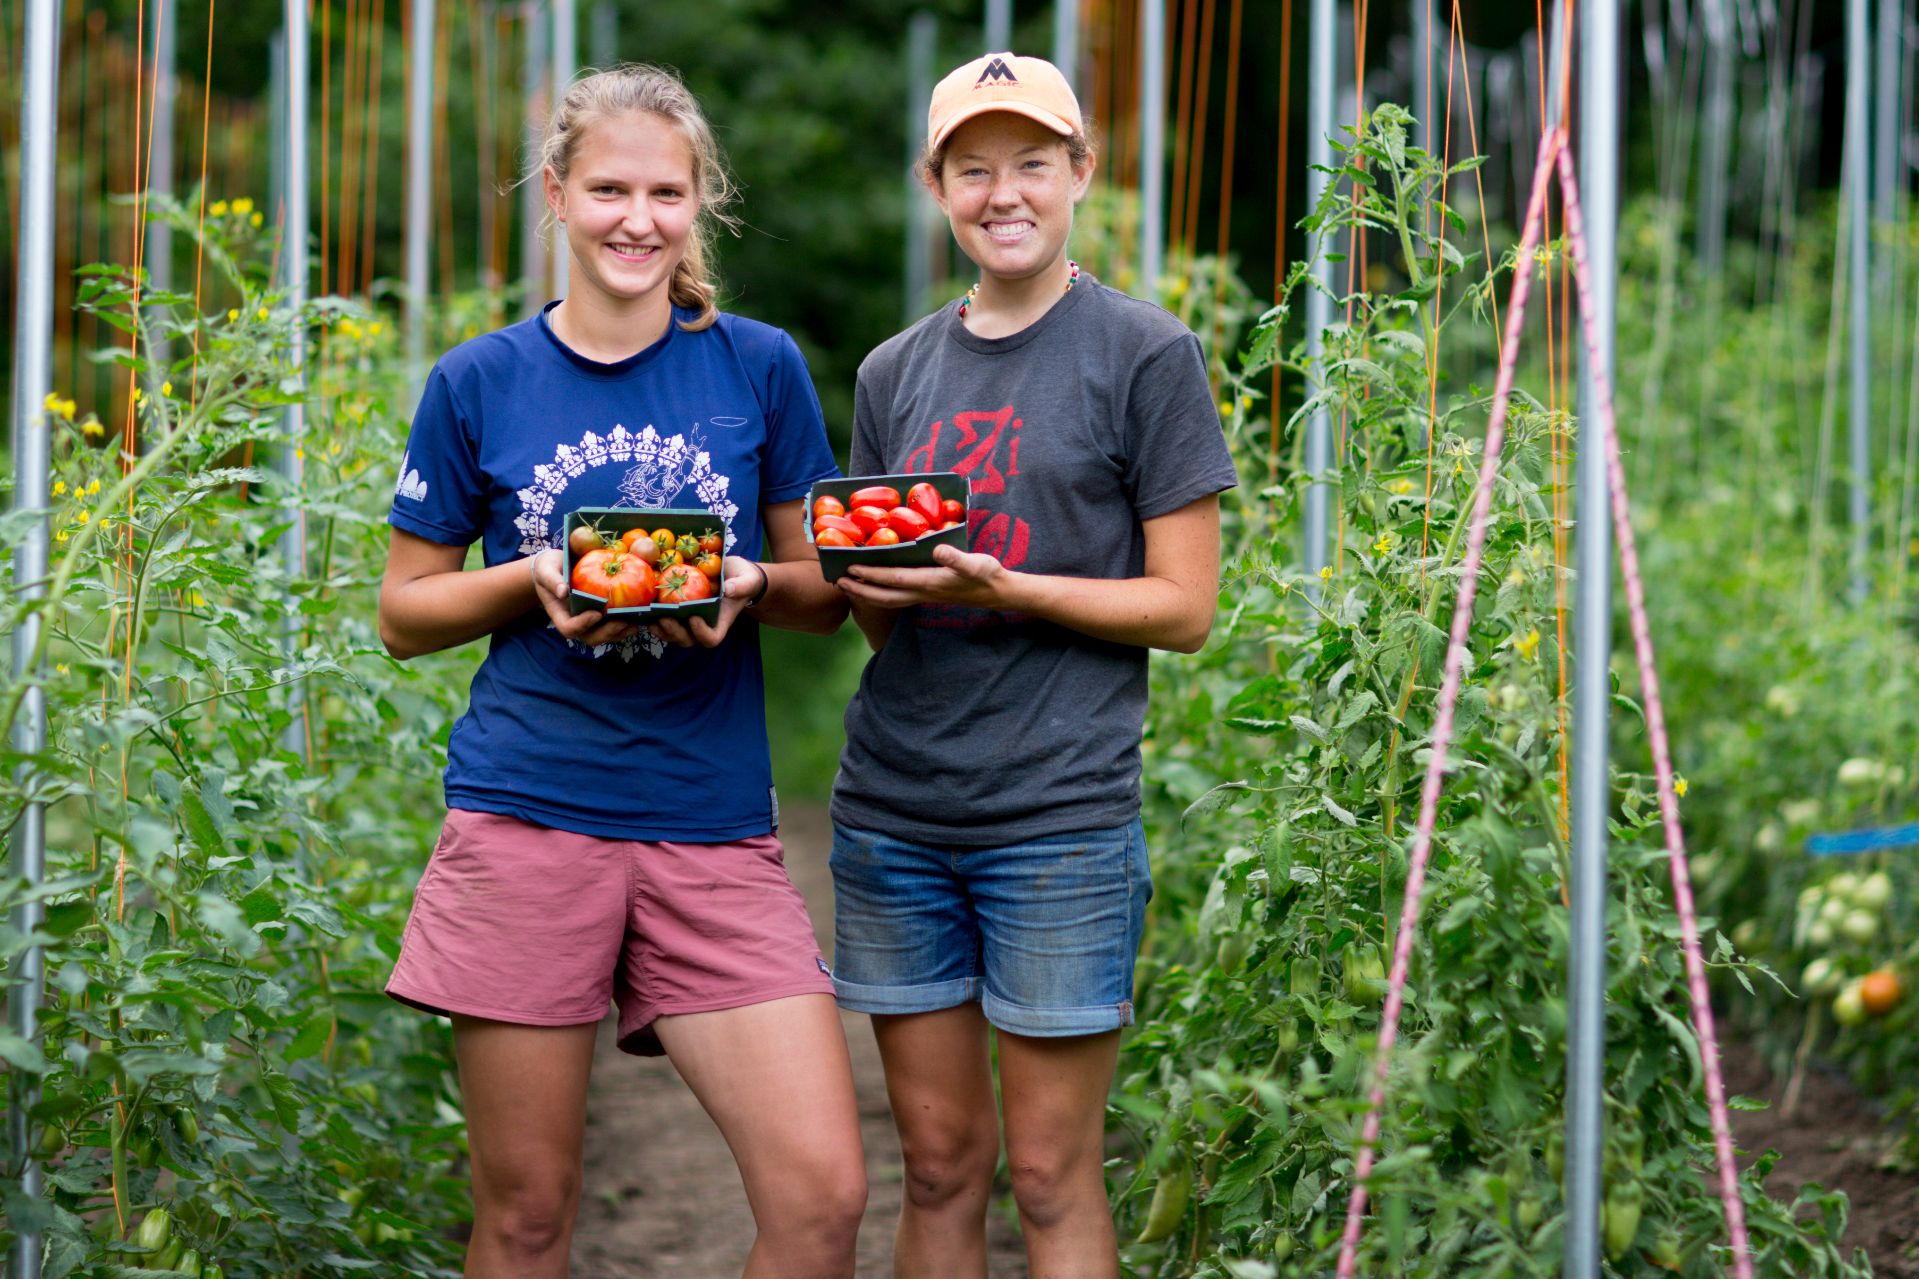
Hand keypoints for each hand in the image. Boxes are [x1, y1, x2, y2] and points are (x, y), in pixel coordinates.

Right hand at [529, 548, 642, 648]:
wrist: (555, 567)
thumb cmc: (549, 568)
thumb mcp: (546, 570)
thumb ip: (552, 580)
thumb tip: (563, 591)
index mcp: (559, 614)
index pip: (569, 628)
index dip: (583, 625)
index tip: (596, 613)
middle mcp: (574, 622)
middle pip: (590, 637)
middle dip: (607, 632)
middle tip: (623, 622)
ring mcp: (587, 621)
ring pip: (604, 635)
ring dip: (620, 632)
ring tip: (635, 623)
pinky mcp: (599, 617)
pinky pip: (612, 626)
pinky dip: (625, 624)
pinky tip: (639, 616)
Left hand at [649, 556, 761, 648]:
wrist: (735, 574)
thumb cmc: (744, 578)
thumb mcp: (748, 579)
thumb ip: (742, 585)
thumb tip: (729, 589)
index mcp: (721, 621)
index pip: (711, 638)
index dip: (701, 633)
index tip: (694, 617)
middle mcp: (704, 625)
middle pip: (688, 640)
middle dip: (674, 632)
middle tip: (664, 619)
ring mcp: (691, 621)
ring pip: (674, 635)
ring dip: (661, 630)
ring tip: (650, 619)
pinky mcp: (680, 612)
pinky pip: (666, 622)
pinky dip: (655, 619)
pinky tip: (645, 610)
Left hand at [836, 543, 1007, 609]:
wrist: (998, 592)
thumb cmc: (986, 575)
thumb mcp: (975, 563)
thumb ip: (956, 558)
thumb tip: (937, 548)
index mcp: (929, 582)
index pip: (893, 579)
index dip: (871, 574)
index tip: (851, 567)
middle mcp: (922, 592)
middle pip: (884, 596)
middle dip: (860, 590)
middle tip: (838, 582)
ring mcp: (924, 595)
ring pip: (888, 599)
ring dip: (866, 595)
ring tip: (848, 586)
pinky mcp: (927, 593)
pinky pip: (897, 596)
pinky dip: (880, 593)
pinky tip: (874, 586)